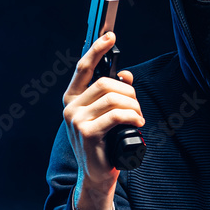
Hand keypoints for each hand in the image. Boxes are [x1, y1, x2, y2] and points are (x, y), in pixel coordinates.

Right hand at [62, 32, 144, 209]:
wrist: (97, 174)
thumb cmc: (104, 144)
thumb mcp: (108, 116)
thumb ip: (113, 95)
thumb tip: (127, 76)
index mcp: (73, 100)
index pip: (83, 68)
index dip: (97, 50)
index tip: (110, 35)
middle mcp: (71, 108)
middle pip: (105, 83)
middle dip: (128, 92)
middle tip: (137, 106)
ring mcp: (76, 120)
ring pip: (113, 97)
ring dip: (133, 105)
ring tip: (138, 117)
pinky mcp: (86, 132)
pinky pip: (116, 114)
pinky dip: (132, 116)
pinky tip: (136, 122)